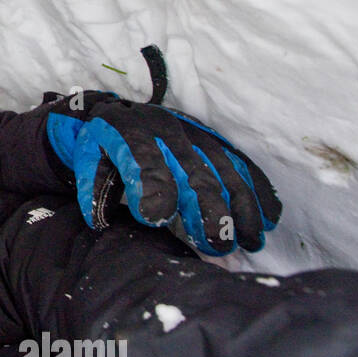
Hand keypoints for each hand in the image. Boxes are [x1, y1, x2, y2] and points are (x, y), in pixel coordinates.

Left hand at [46, 96, 281, 254]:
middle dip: (209, 210)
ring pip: (225, 170)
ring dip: (242, 207)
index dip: (152, 189)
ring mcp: (195, 134)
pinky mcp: (213, 139)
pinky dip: (257, 190)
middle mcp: (167, 131)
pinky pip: (240, 163)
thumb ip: (95, 188)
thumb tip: (101, 220)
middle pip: (194, 173)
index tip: (158, 219)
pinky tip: (270, 217)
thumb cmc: (100, 147)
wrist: (115, 112)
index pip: (144, 162)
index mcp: (129, 134)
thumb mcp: (87, 161)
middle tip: (217, 245)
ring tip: (251, 241)